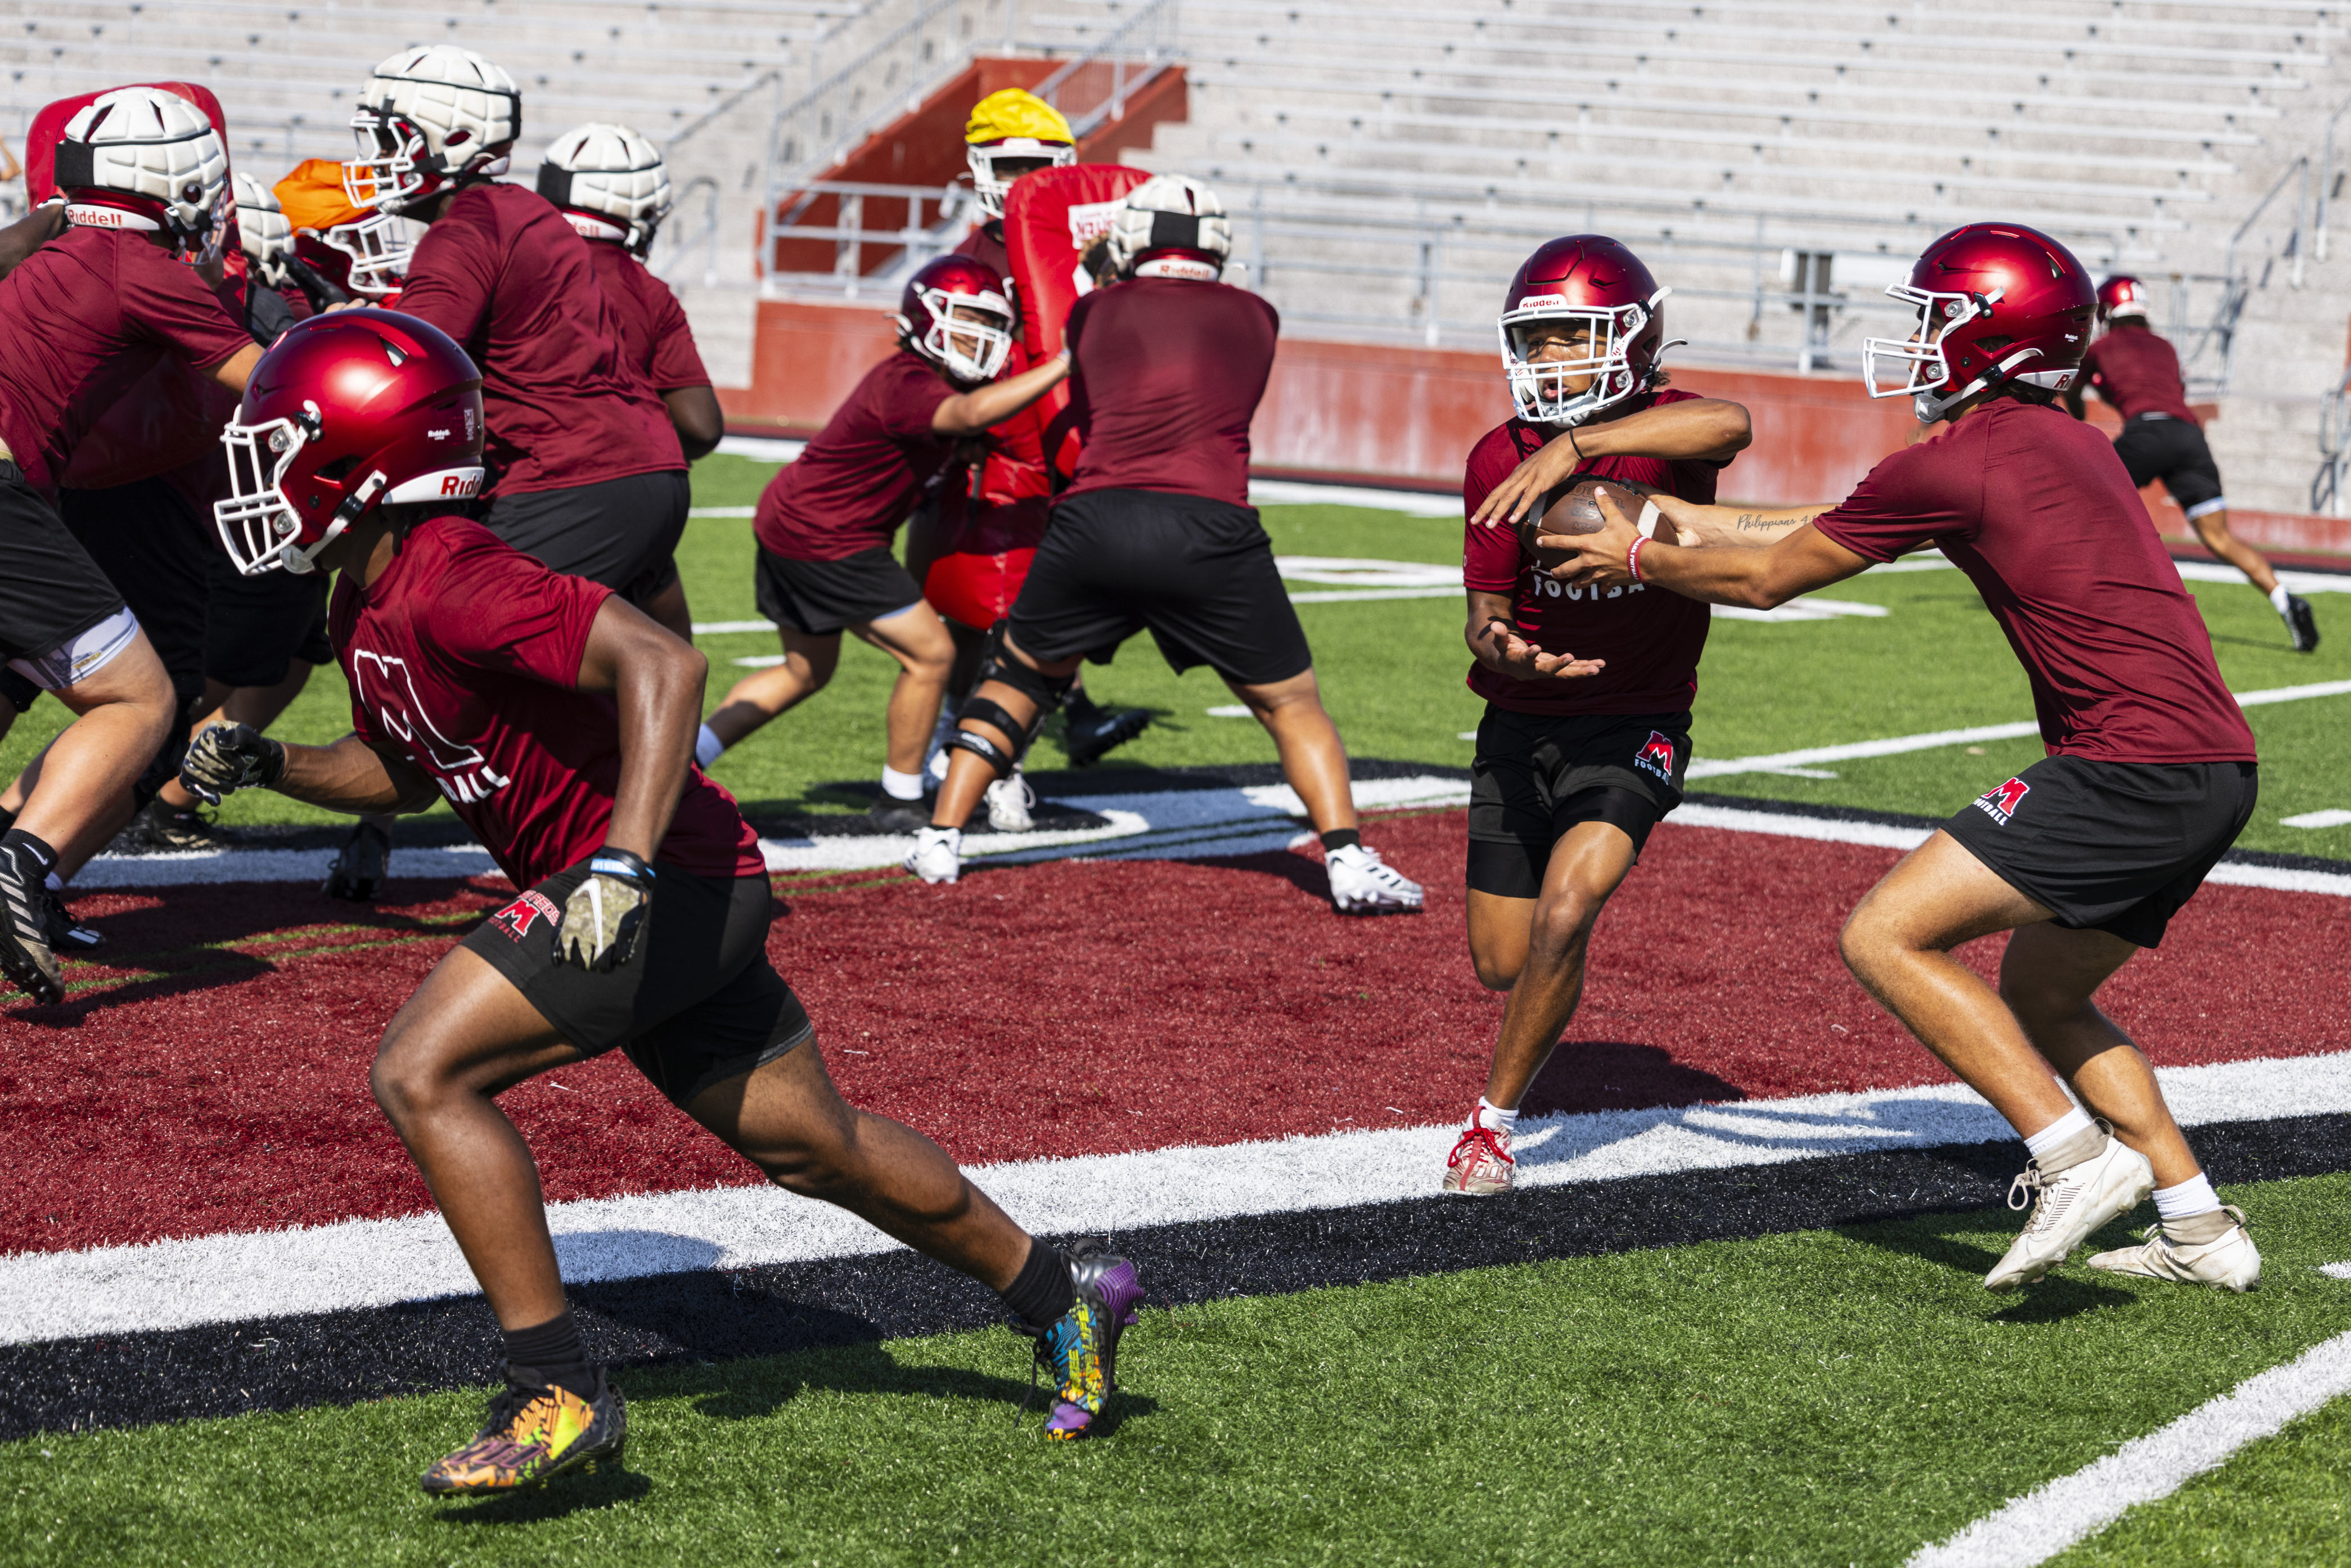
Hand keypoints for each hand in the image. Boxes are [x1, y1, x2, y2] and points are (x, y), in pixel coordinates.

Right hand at [180, 722, 286, 804]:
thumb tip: (218, 742)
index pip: (207, 743)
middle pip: (197, 758)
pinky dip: (199, 792)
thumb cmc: (257, 748)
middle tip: (239, 777)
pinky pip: (186, 781)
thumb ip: (239, 736)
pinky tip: (216, 800)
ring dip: (211, 783)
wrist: (260, 762)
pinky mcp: (195, 773)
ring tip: (231, 789)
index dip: (223, 757)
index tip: (242, 767)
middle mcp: (199, 742)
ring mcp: (194, 758)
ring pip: (190, 771)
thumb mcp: (254, 739)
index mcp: (212, 730)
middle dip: (219, 771)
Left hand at [552, 848, 652, 970]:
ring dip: (601, 966)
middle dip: (584, 964)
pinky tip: (618, 957)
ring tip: (603, 962)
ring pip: (602, 966)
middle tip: (588, 961)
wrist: (621, 878)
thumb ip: (565, 919)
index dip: (568, 958)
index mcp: (574, 927)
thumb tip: (559, 936)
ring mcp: (608, 939)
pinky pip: (621, 960)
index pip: (565, 954)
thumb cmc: (595, 888)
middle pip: (583, 963)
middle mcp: (588, 936)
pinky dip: (619, 961)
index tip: (571, 957)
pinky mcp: (625, 938)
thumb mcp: (573, 900)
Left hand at [1469, 430, 1581, 529]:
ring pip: (1508, 497)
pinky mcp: (1541, 482)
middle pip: (1497, 494)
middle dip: (1484, 509)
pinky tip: (1513, 520)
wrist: (1568, 446)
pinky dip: (1519, 509)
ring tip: (1489, 526)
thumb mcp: (1536, 471)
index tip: (1478, 515)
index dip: (1487, 503)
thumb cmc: (1555, 459)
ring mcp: (1529, 478)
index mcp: (1517, 474)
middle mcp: (1519, 476)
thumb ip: (1528, 483)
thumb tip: (1525, 495)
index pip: (1498, 491)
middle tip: (1473, 522)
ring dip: (1497, 512)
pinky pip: (1528, 497)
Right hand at [1474, 617, 1604, 680]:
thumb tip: (1494, 624)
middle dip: (1561, 666)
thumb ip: (1499, 635)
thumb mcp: (1500, 642)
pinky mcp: (1557, 669)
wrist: (1511, 666)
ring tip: (1598, 667)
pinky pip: (1572, 669)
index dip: (1530, 655)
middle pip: (1548, 671)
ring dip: (1581, 670)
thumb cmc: (1505, 650)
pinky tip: (1600, 665)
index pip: (1525, 660)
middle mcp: (1535, 671)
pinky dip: (1585, 666)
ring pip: (1565, 674)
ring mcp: (1548, 671)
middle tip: (1571, 658)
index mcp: (1520, 664)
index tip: (1536, 648)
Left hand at [1539, 485, 1643, 590]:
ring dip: (1576, 582)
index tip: (1539, 542)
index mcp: (1586, 545)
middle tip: (1553, 572)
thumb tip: (1599, 489)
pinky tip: (1602, 587)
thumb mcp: (1617, 519)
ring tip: (1574, 582)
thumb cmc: (1629, 539)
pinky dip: (1601, 587)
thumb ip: (1606, 505)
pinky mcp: (1608, 582)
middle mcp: (1587, 562)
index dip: (1548, 542)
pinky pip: (1601, 587)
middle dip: (1557, 572)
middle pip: (1565, 570)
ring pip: (1580, 582)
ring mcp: (1597, 574)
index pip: (1561, 542)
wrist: (1644, 560)